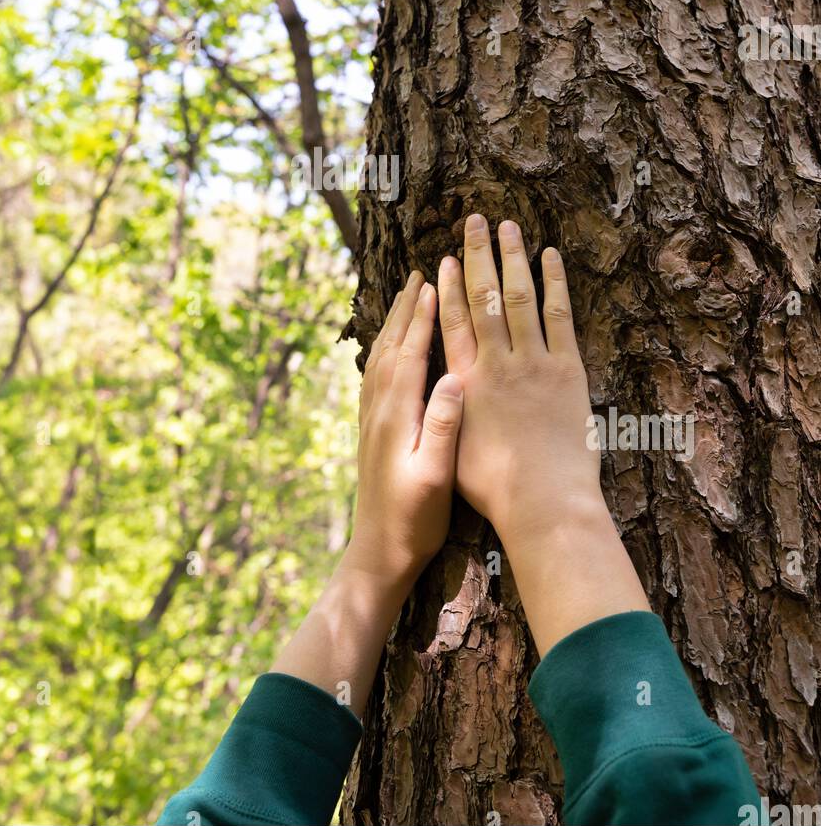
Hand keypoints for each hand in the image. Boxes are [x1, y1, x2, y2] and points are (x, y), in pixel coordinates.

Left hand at [347, 271, 463, 588]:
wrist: (378, 551)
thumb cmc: (413, 519)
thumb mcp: (435, 476)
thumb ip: (444, 426)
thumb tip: (454, 378)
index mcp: (395, 416)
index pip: (409, 354)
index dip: (421, 317)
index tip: (434, 282)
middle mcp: (377, 410)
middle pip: (390, 347)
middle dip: (406, 309)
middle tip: (420, 274)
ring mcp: (371, 419)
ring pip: (379, 358)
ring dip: (394, 324)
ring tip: (407, 297)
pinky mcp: (371, 430)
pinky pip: (376, 374)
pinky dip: (385, 348)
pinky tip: (392, 345)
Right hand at [436, 215, 601, 551]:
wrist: (544, 504)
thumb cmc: (495, 489)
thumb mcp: (451, 450)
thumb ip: (445, 410)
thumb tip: (435, 385)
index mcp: (465, 382)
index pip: (452, 321)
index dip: (448, 286)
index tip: (445, 258)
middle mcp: (496, 363)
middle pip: (483, 297)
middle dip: (477, 255)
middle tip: (473, 221)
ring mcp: (534, 363)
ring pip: (518, 297)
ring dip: (512, 257)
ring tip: (506, 225)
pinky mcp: (568, 371)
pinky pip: (559, 316)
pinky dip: (554, 283)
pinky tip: (549, 257)